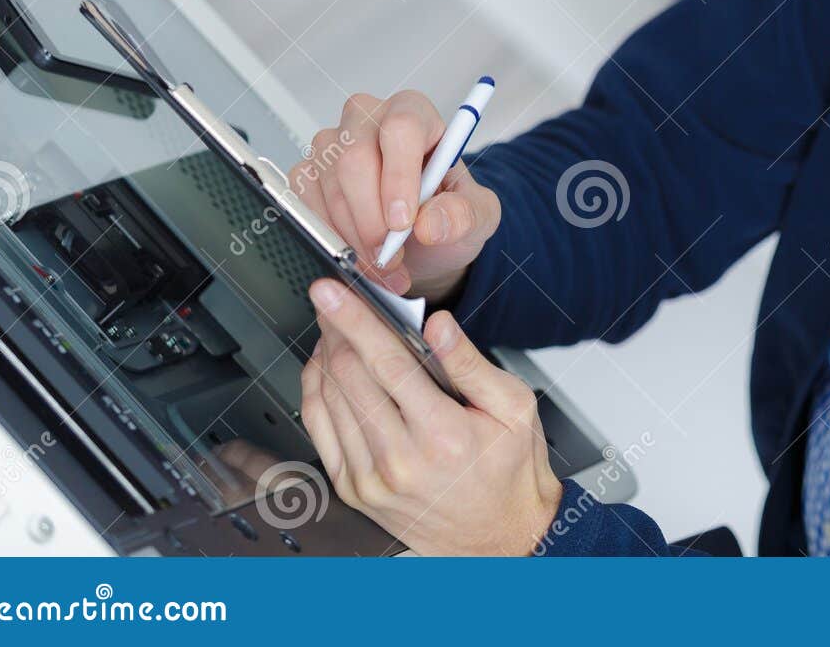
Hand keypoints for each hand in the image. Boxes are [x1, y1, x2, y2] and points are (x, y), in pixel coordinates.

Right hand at [289, 90, 500, 301]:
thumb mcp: (478, 216)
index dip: (399, 176)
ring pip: (329, 187)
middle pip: (355, 158)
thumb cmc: (447, 212)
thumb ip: (464, 215)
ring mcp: (332, 145)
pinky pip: (306, 205)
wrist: (423, 237)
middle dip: (372, 219)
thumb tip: (430, 225)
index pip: (401, 128)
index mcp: (414, 114)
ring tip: (384, 266)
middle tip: (392, 257)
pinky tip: (357, 257)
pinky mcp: (307, 174)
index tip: (403, 222)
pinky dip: (332, 240)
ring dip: (354, 237)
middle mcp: (368, 120)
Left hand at [299, 278, 562, 555]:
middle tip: (337, 303)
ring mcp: (369, 480)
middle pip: (347, 376)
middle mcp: (399, 460)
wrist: (498, 537)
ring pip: (326, 400)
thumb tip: (438, 326)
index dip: (353, 319)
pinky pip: (318, 430)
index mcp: (442, 434)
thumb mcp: (514, 408)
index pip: (385, 362)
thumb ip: (470, 363)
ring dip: (324, 356)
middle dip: (335, 329)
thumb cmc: (510, 470)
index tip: (332, 291)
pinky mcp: (353, 491)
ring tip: (335, 331)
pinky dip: (316, 391)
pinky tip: (328, 370)